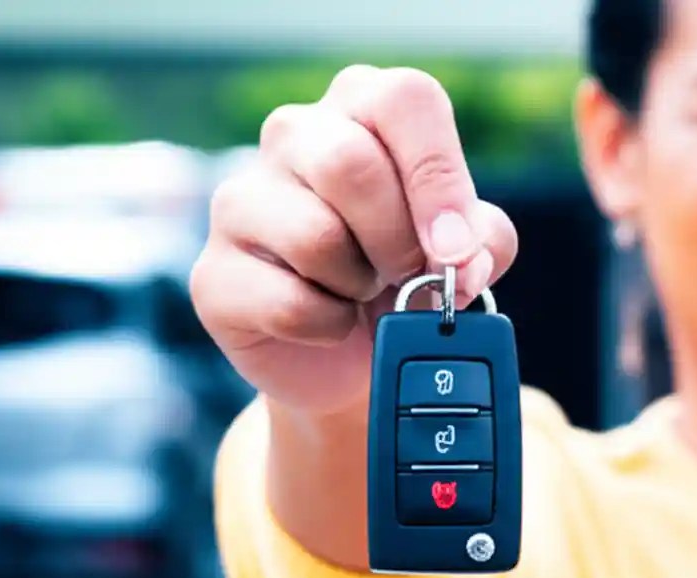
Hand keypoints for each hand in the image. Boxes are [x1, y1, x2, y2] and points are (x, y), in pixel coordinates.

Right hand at [190, 65, 518, 416]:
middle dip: (398, 238)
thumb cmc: (403, 279)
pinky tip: (328, 322)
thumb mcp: (463, 251)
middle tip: (414, 277)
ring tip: (363, 293)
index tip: (457, 247)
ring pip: (316, 236)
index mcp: (360, 105)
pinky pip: (288, 304)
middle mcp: (293, 135)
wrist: (344, 356)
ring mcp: (241, 201)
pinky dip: (329, 328)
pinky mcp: (213, 274)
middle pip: (349, 165)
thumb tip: (464, 256)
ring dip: (360, 284)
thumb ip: (483, 239)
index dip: (438, 176)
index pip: (403, 100)